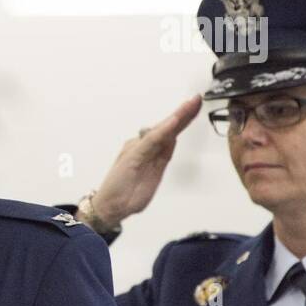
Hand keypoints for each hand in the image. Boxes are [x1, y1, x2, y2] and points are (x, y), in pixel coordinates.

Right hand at [88, 95, 201, 225]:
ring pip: (161, 130)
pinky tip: (173, 121)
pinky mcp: (132, 156)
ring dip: (176, 117)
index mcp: (151, 153)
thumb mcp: (153, 177)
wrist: (110, 207)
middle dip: (183, 113)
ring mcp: (137, 149)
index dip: (183, 119)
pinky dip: (163, 131)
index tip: (195, 106)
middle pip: (167, 127)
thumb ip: (162, 157)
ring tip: (190, 104)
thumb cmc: (127, 194)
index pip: (170, 133)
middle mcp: (143, 147)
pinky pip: (151, 141)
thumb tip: (171, 140)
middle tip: (196, 98)